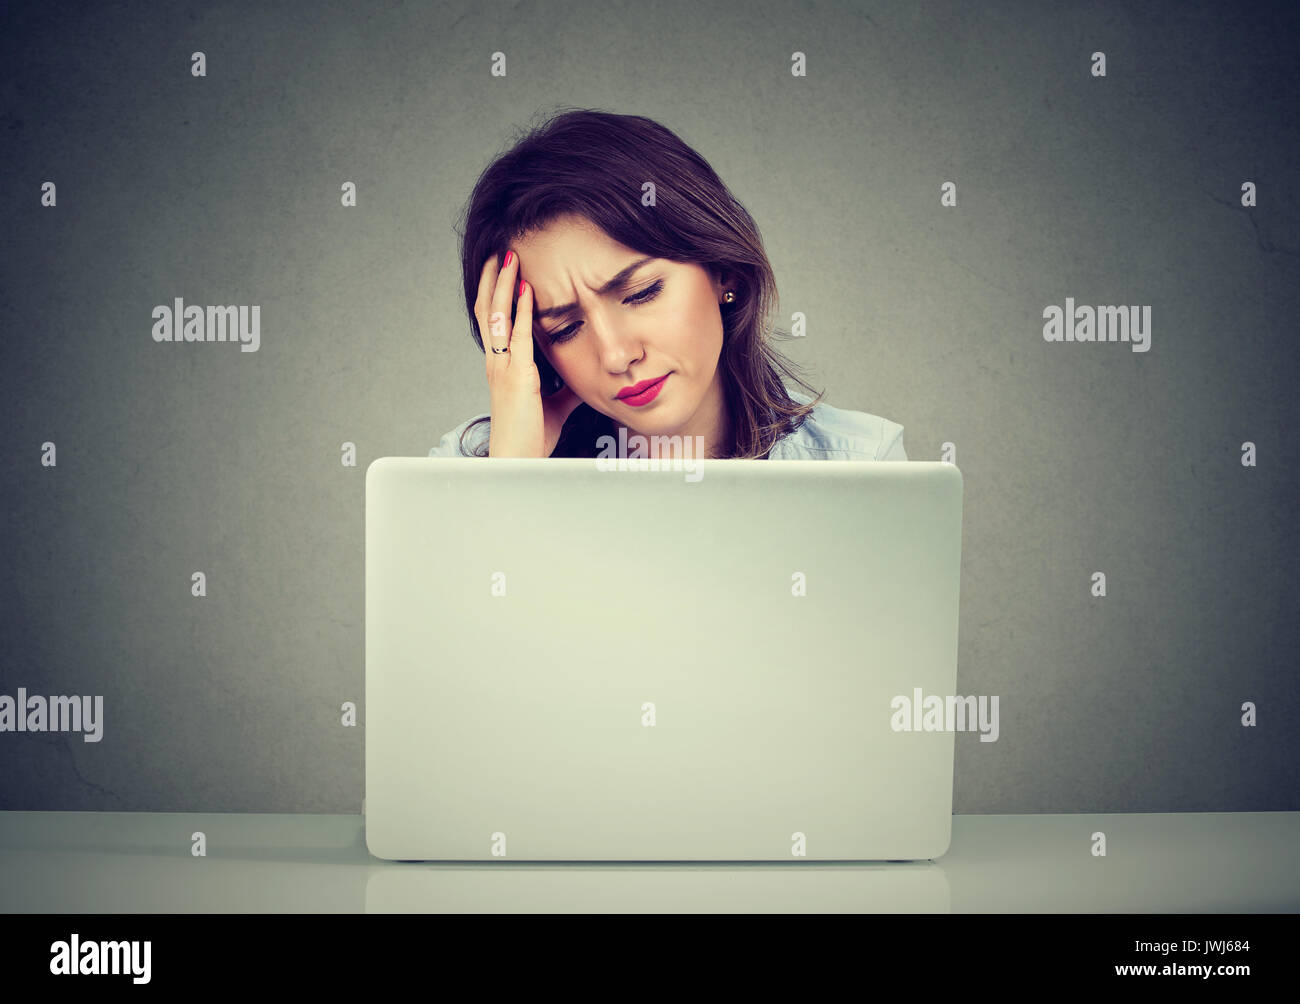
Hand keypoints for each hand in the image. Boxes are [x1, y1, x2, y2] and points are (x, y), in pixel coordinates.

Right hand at [476, 251, 582, 456]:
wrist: (518, 459)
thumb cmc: (531, 436)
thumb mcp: (554, 406)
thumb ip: (566, 388)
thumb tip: (586, 379)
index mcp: (502, 365)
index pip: (494, 320)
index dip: (498, 293)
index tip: (506, 269)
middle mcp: (497, 360)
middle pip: (488, 309)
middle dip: (494, 279)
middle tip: (501, 251)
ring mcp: (503, 366)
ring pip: (496, 315)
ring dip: (503, 284)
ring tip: (508, 258)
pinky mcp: (516, 375)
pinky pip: (518, 335)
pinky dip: (523, 310)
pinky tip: (529, 289)